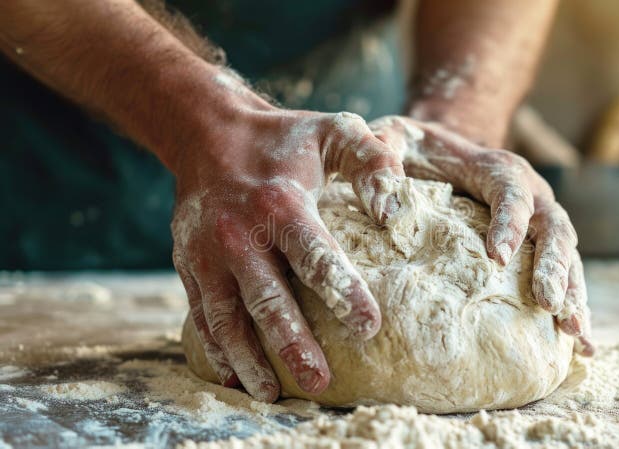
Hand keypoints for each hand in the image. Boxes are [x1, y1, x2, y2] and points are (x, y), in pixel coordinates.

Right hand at [171, 90, 404, 400]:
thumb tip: (394, 212)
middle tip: (319, 383)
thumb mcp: (335, 130)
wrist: (208, 133)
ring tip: (273, 394)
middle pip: (267, 299)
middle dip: (292, 344)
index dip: (343, 294)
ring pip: (227, 316)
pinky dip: (215, 347)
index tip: (369, 327)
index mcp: (279, 203)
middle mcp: (237, 233)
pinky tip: (235, 374)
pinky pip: (200, 313)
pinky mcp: (187, 264)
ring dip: (249, 358)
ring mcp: (207, 252)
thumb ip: (372, 161)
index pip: (315, 257)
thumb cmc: (285, 139)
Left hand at [369, 116, 593, 355]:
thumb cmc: (418, 147)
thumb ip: (382, 156)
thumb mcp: (394, 136)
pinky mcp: (537, 247)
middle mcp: (530, 193)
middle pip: (553, 227)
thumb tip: (384, 212)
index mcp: (497, 168)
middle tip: (549, 304)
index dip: (509, 222)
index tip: (498, 257)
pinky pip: (563, 275)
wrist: (444, 149)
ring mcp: (539, 221)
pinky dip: (572, 307)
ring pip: (566, 256)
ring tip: (575, 333)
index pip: (511, 191)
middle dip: (553, 266)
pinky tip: (581, 346)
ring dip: (572, 293)